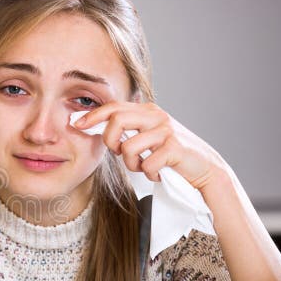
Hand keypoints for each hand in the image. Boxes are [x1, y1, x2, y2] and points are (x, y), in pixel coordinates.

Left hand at [74, 102, 225, 189]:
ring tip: (145, 167)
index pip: (114, 107)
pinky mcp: (175, 148)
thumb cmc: (170, 156)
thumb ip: (127, 131)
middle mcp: (156, 116)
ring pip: (129, 147)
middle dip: (110, 141)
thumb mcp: (146, 138)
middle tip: (119, 153)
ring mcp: (166, 131)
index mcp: (147, 111)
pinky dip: (149, 174)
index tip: (76, 124)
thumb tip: (96, 129)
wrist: (204, 169)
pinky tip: (159, 173)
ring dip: (133, 165)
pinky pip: (147, 164)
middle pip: (117, 120)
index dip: (92, 115)